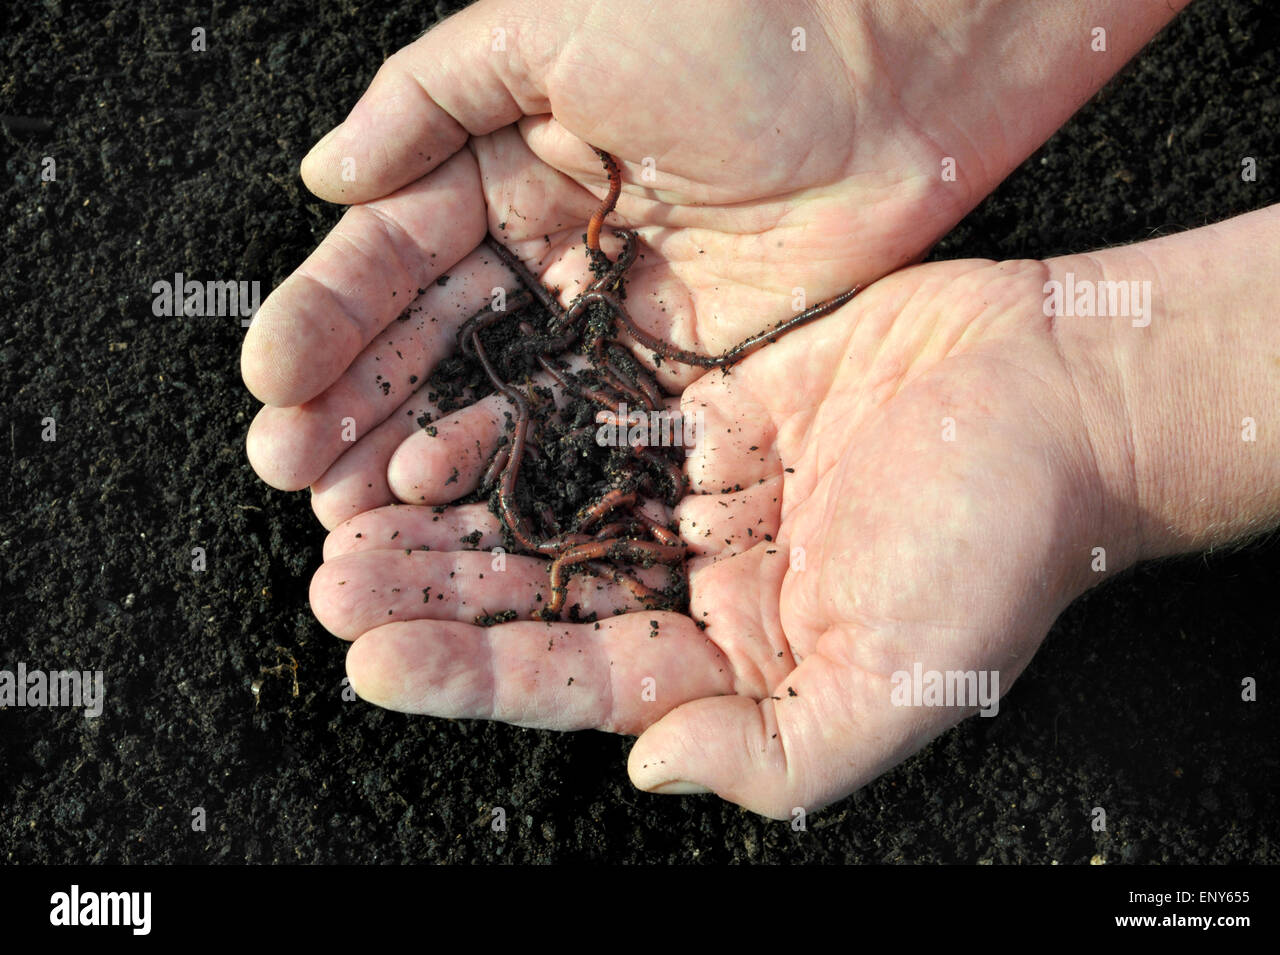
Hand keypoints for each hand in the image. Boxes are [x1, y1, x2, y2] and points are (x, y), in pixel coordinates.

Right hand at [240, 0, 1184, 528]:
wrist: (894, 60)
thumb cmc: (728, 14)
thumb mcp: (551, 22)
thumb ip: (430, 100)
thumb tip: (326, 175)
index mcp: (509, 152)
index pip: (398, 249)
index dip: (332, 316)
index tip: (273, 381)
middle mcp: (553, 236)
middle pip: (438, 336)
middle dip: (361, 401)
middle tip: (292, 469)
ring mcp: (615, 305)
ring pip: (500, 389)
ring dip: (423, 447)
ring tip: (350, 507)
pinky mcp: (680, 357)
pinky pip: (584, 416)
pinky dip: (522, 460)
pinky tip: (459, 502)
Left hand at [308, 254, 1127, 816]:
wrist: (1063, 398)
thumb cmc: (998, 546)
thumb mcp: (901, 685)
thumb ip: (777, 751)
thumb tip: (656, 771)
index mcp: (745, 667)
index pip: (584, 682)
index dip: (478, 674)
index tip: (376, 660)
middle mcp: (714, 588)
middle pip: (551, 598)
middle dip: (443, 597)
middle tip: (334, 585)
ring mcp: (710, 497)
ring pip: (560, 513)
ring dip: (464, 516)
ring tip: (356, 515)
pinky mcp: (719, 408)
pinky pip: (603, 423)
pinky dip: (529, 430)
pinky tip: (450, 434)